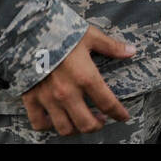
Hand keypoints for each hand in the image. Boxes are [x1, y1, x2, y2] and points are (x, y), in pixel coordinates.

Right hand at [21, 25, 135, 134]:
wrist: (29, 31)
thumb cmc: (62, 31)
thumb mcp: (90, 36)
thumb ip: (111, 46)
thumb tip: (132, 51)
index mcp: (86, 77)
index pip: (107, 103)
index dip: (119, 113)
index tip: (124, 117)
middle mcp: (67, 93)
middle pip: (86, 124)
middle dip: (97, 126)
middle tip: (101, 120)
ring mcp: (48, 98)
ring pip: (65, 128)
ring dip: (76, 129)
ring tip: (81, 121)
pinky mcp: (30, 99)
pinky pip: (39, 123)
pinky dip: (48, 126)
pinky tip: (56, 120)